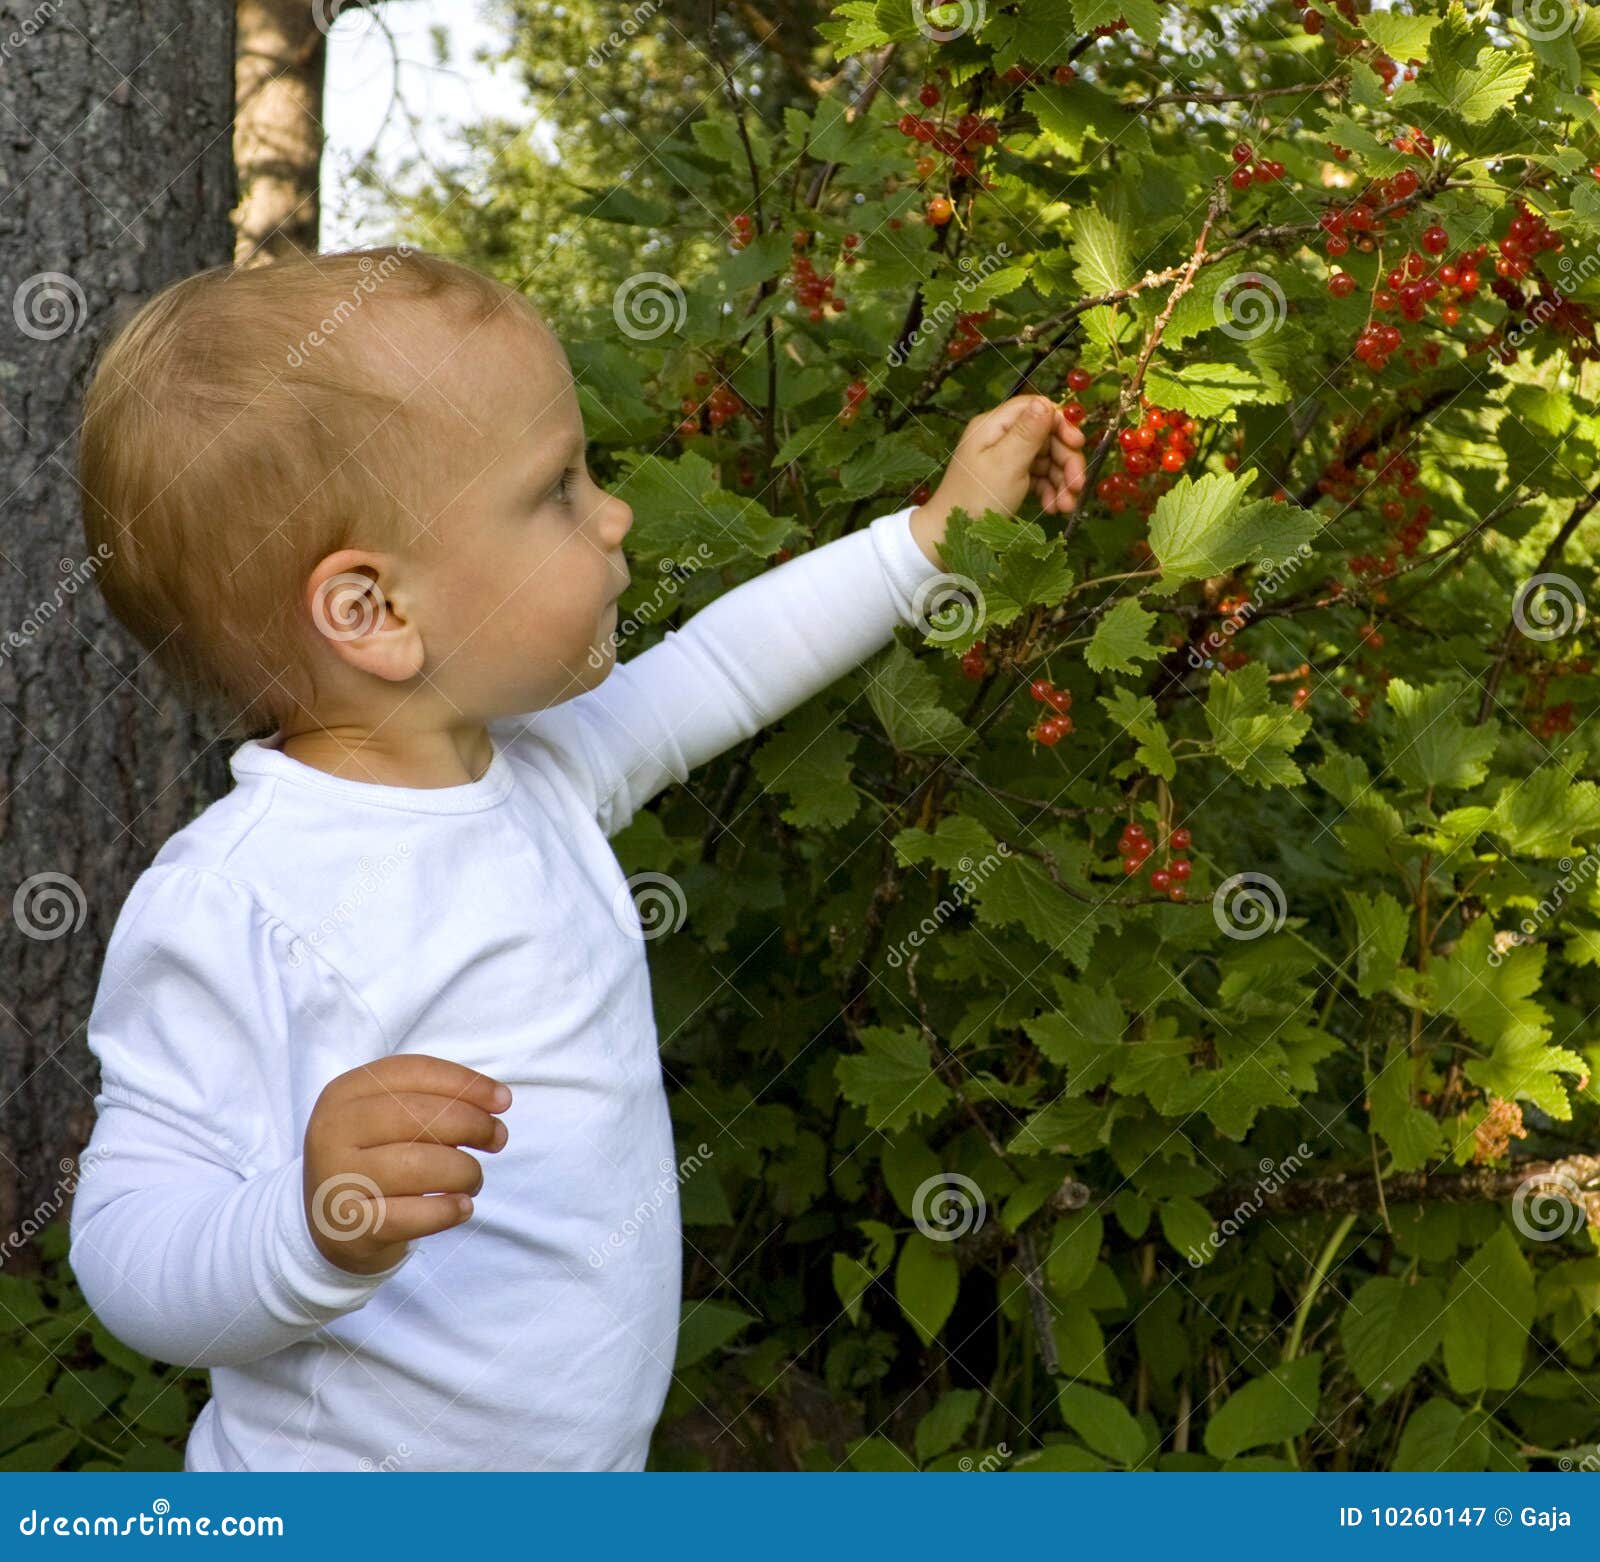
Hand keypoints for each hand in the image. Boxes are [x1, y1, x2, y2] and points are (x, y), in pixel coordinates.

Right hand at [302, 1054, 511, 1275]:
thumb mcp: (391, 1117)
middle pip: (419, 1116)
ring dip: (464, 1171)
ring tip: (473, 1179)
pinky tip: (461, 1206)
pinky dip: (447, 1210)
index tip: (503, 1101)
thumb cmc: (376, 1156)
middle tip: (497, 1139)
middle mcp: (333, 1131)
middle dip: (473, 1125)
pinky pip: (410, 1215)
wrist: (330, 1224)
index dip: (466, 1083)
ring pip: (418, 1165)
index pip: (414, 1072)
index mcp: (345, 1092)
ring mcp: (336, 1179)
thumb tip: (498, 1100)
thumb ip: (438, 1099)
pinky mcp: (349, 1227)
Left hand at [909, 394, 1086, 567]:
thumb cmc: (976, 499)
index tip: (1077, 443)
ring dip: (1061, 480)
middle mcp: (999, 437)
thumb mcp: (1006, 464)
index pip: (1035, 408)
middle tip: (1079, 485)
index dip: (1060, 423)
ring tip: (1067, 506)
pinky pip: (1038, 477)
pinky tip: (1054, 508)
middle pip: (1045, 436)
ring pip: (1045, 459)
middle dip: (1065, 460)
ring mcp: (1004, 459)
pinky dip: (1049, 491)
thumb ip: (1028, 433)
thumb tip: (1046, 402)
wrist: (951, 536)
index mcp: (993, 426)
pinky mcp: (1009, 479)